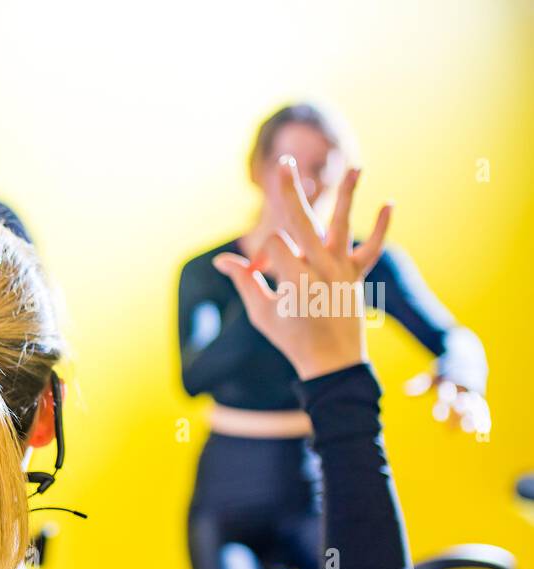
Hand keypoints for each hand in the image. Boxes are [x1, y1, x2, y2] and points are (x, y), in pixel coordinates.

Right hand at [213, 157, 392, 380]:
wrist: (331, 363)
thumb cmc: (291, 340)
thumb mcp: (261, 312)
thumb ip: (245, 280)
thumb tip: (223, 259)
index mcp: (294, 279)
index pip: (273, 244)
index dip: (261, 254)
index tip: (259, 271)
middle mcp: (320, 268)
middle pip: (301, 220)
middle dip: (289, 191)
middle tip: (283, 162)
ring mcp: (342, 270)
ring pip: (343, 225)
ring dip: (349, 194)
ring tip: (356, 166)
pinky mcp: (358, 274)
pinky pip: (372, 249)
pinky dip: (381, 228)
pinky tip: (389, 203)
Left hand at [406, 372, 491, 433]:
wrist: (468, 358)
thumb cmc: (446, 370)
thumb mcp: (434, 375)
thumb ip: (421, 384)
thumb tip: (405, 391)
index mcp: (450, 379)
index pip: (446, 392)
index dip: (443, 404)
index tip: (439, 417)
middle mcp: (463, 385)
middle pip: (462, 397)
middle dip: (461, 406)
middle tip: (458, 415)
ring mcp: (473, 390)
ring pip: (474, 404)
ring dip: (472, 415)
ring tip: (469, 429)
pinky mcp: (480, 395)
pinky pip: (483, 407)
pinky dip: (484, 417)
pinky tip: (483, 430)